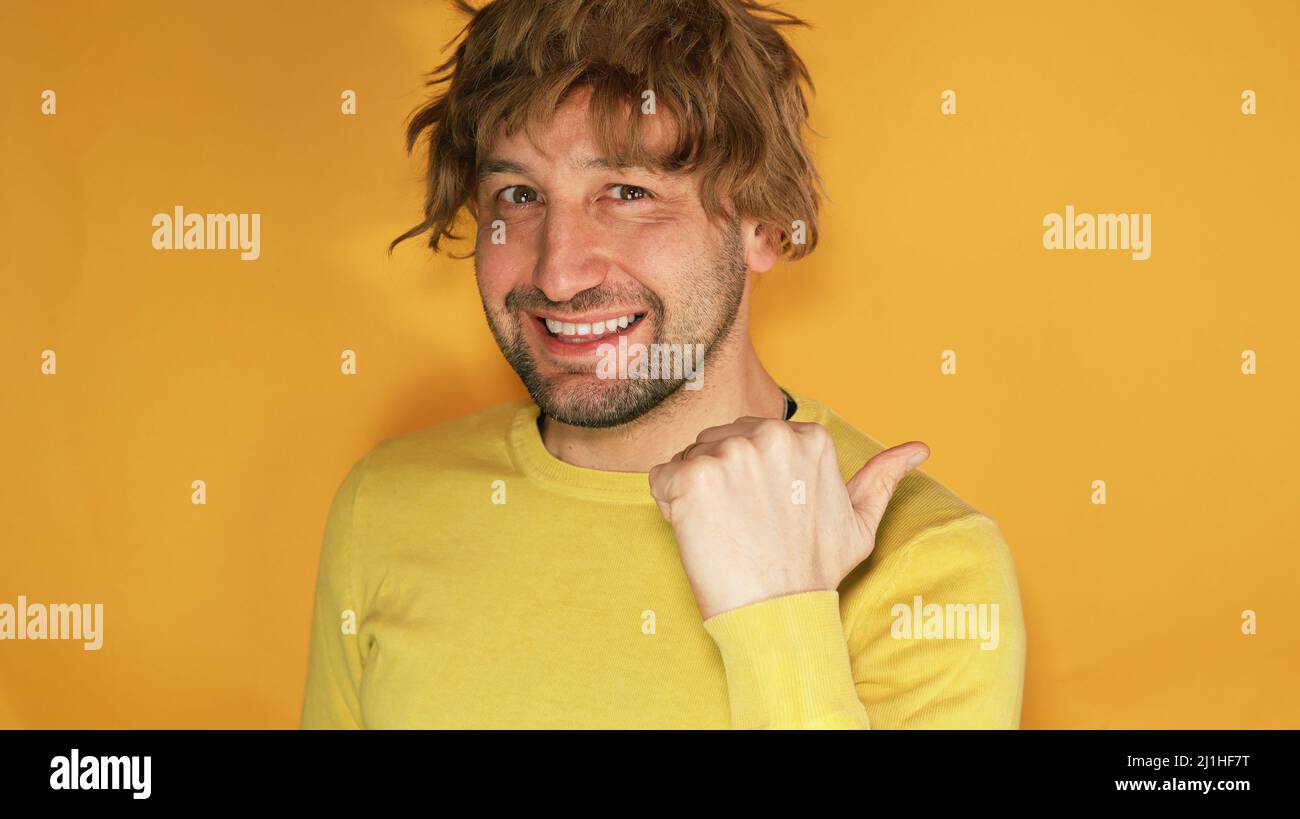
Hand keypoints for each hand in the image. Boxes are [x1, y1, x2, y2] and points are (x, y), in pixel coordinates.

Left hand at [648, 416, 928, 619]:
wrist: (777, 615)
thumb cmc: (813, 572)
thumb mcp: (859, 523)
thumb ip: (881, 478)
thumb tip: (921, 447)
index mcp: (808, 437)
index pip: (751, 437)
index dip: (748, 478)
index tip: (763, 514)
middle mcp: (770, 435)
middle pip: (717, 440)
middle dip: (720, 478)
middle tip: (742, 526)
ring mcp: (729, 454)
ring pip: (689, 457)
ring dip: (694, 492)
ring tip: (723, 531)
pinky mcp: (692, 478)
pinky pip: (661, 478)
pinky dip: (668, 505)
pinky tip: (698, 533)